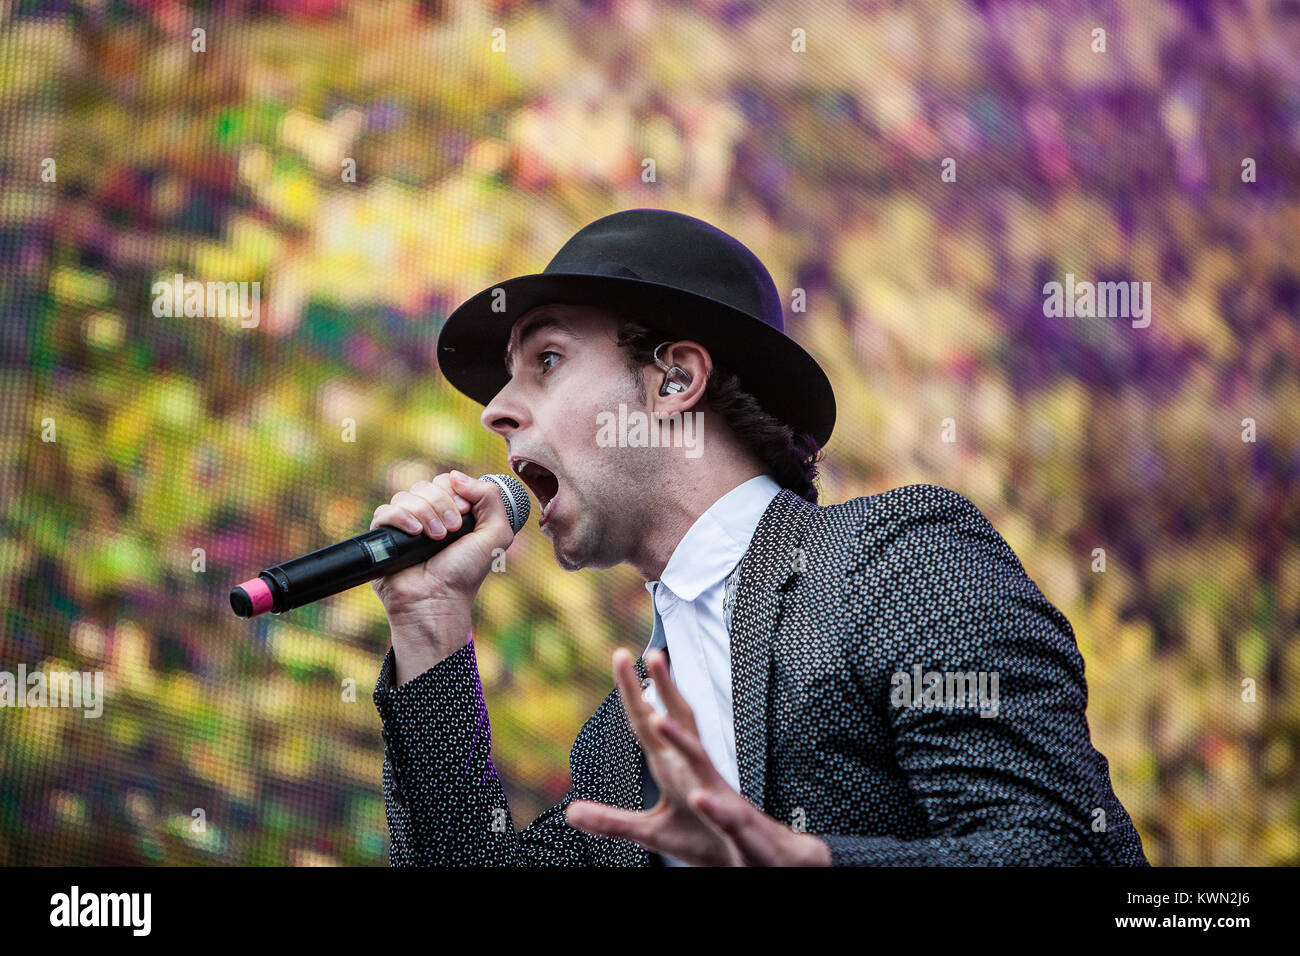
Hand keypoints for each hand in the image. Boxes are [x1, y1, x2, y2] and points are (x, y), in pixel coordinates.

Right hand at [370, 471, 515, 681]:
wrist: (436, 601)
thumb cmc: (465, 573)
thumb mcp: (496, 534)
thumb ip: (491, 498)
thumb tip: (456, 475)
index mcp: (451, 511)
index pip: (447, 480)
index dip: (455, 491)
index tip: (465, 513)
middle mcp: (427, 515)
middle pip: (426, 485)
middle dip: (442, 504)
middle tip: (452, 530)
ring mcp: (404, 525)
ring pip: (406, 495)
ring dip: (425, 513)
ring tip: (434, 538)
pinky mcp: (383, 536)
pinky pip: (385, 510)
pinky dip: (401, 517)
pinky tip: (415, 533)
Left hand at [564, 648, 832, 865]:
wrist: (755, 859)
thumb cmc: (707, 838)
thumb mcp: (653, 832)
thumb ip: (612, 821)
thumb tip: (571, 813)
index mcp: (675, 768)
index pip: (649, 725)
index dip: (635, 693)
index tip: (621, 657)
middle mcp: (695, 772)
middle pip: (681, 723)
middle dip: (668, 690)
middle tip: (654, 655)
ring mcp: (717, 795)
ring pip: (701, 761)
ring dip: (681, 740)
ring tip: (659, 720)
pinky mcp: (734, 825)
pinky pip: (725, 813)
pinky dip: (713, 806)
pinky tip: (700, 799)